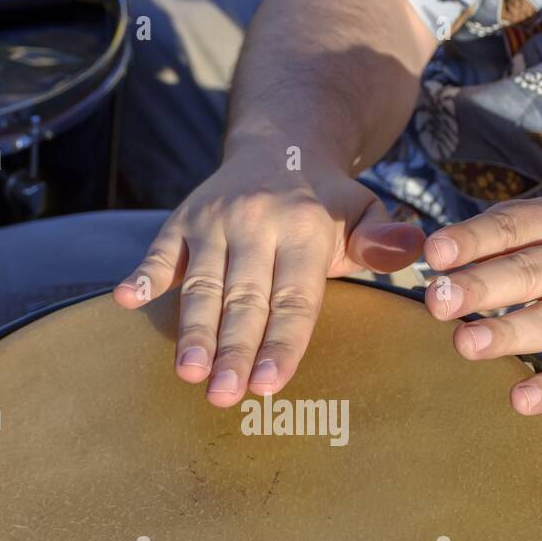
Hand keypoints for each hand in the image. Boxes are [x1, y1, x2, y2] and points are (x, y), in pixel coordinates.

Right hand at [113, 141, 424, 406]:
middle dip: (233, 350)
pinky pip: (160, 248)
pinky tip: (126, 299)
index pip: (294, 299)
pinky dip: (144, 273)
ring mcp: (215, 220)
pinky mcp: (182, 217)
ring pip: (202, 283)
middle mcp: (257, 224)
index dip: (281, 345)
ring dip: (192, 330)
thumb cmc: (326, 204)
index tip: (267, 386)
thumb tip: (415, 252)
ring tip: (188, 372)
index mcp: (305, 231)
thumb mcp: (365, 214)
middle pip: (244, 299)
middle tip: (223, 396)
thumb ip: (384, 240)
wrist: (281, 145)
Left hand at [423, 196, 541, 414]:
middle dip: (481, 285)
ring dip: (508, 333)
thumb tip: (437, 257)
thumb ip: (513, 244)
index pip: (516, 225)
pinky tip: (521, 399)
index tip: (433, 253)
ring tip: (464, 345)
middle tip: (436, 300)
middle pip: (530, 271)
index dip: (474, 239)